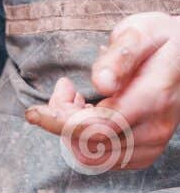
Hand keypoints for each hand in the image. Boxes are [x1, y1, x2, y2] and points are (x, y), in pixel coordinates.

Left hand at [25, 12, 179, 170]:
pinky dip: (82, 141)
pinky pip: (100, 160)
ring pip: (90, 158)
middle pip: (88, 146)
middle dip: (62, 122)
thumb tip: (101, 83)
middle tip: (65, 89)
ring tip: (76, 99)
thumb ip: (120, 55)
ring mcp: (151, 147)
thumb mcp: (140, 32)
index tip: (34, 111)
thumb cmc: (160, 40)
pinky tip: (89, 114)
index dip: (59, 123)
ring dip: (71, 132)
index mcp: (153, 98)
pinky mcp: (143, 156)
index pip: (96, 128)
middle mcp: (154, 129)